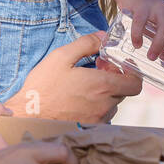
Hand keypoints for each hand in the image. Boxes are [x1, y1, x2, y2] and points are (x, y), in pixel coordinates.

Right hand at [8, 34, 142, 123]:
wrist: (28, 115)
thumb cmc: (43, 86)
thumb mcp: (61, 57)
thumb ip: (86, 43)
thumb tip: (103, 36)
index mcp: (102, 85)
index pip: (135, 84)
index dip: (131, 73)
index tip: (119, 65)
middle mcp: (105, 104)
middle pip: (123, 92)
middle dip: (114, 79)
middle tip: (97, 69)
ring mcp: (98, 118)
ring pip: (113, 104)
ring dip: (105, 93)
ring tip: (86, 85)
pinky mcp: (89, 127)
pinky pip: (102, 114)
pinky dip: (96, 105)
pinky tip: (80, 98)